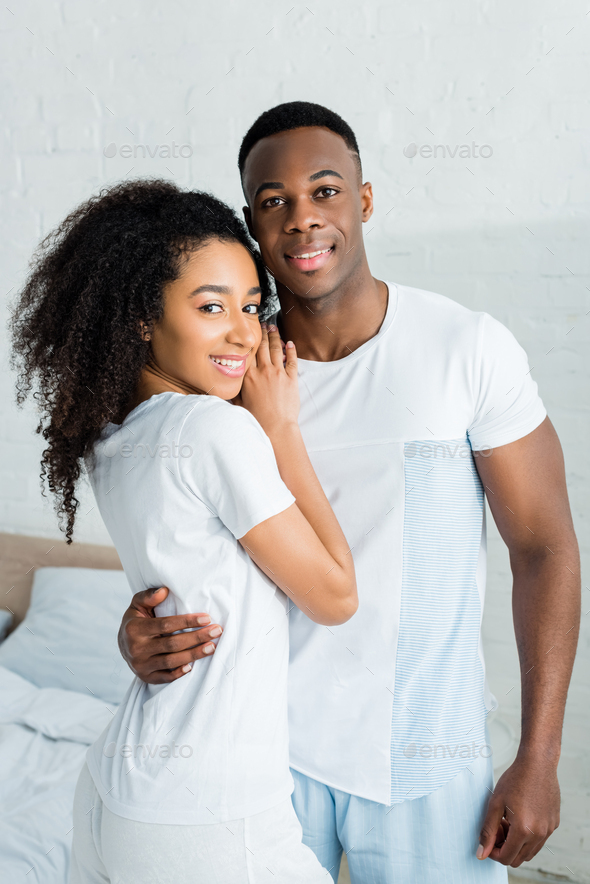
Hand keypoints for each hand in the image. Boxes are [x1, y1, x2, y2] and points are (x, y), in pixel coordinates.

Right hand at [118, 586, 222, 683]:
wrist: (122, 644)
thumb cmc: (136, 620)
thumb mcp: (138, 604)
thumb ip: (149, 596)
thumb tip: (164, 590)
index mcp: (135, 629)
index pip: (166, 625)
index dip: (188, 621)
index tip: (207, 618)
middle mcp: (137, 648)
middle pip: (173, 644)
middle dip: (197, 637)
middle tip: (216, 631)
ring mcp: (141, 665)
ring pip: (172, 661)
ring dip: (194, 655)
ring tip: (212, 647)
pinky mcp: (145, 677)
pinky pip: (165, 677)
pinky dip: (179, 673)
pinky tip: (193, 666)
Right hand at [238, 324, 298, 438]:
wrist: (276, 427)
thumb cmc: (257, 419)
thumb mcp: (239, 403)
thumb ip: (234, 390)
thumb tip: (225, 384)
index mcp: (247, 376)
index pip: (247, 352)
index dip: (248, 341)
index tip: (248, 333)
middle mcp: (262, 371)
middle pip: (262, 347)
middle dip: (262, 333)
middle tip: (263, 325)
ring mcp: (278, 373)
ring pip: (276, 349)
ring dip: (275, 337)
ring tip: (274, 329)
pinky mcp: (291, 378)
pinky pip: (292, 360)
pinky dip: (291, 350)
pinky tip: (290, 343)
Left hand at [478, 753, 559, 866]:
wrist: (537, 764)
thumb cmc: (515, 779)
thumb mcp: (495, 804)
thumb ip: (488, 831)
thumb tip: (482, 853)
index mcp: (524, 830)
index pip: (506, 858)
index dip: (493, 852)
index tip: (488, 840)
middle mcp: (540, 834)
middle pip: (519, 859)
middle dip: (505, 849)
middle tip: (498, 828)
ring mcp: (549, 830)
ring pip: (530, 852)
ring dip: (516, 844)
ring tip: (508, 821)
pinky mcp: (554, 823)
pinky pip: (540, 840)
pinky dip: (528, 836)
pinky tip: (520, 816)